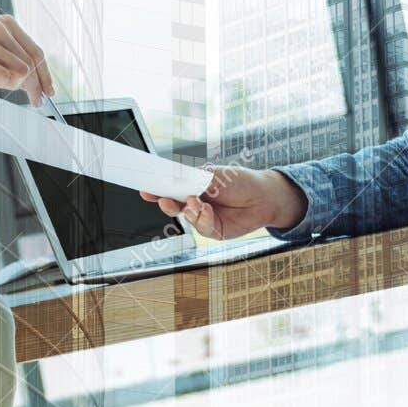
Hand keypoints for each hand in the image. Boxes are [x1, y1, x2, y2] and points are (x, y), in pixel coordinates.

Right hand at [0, 15, 54, 104]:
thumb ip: (10, 53)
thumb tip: (33, 77)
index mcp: (7, 23)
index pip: (36, 53)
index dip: (45, 75)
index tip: (49, 92)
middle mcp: (0, 29)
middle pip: (32, 65)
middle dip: (36, 86)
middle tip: (36, 102)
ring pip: (21, 72)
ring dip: (17, 85)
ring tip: (2, 83)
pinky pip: (5, 78)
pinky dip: (5, 84)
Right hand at [139, 167, 307, 239]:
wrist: (263, 196)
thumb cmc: (238, 181)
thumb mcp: (213, 175)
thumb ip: (192, 181)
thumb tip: (173, 181)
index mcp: (191, 187)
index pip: (169, 188)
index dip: (156, 189)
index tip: (145, 188)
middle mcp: (194, 203)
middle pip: (172, 205)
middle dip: (164, 203)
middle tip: (161, 198)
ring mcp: (203, 218)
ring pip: (185, 218)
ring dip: (188, 210)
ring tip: (196, 201)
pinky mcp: (213, 231)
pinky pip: (201, 227)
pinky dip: (202, 218)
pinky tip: (207, 210)